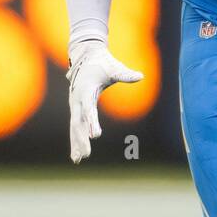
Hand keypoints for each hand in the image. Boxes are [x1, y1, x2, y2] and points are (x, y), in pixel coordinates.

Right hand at [66, 41, 142, 162]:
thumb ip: (125, 74)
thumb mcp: (114, 68)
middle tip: (86, 154)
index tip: (96, 135)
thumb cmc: (103, 63)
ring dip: (76, 143)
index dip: (92, 122)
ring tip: (77, 160)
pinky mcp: (76, 109)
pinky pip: (75, 127)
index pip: (89, 109)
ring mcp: (75, 105)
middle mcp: (77, 99)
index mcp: (86, 89)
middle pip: (78, 122)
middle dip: (81, 139)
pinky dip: (75, 140)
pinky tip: (76, 155)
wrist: (87, 56)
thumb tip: (141, 76)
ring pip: (75, 127)